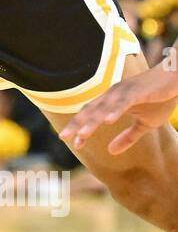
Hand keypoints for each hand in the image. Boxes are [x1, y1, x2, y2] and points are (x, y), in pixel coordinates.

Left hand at [60, 57, 177, 153]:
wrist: (176, 79)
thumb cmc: (160, 99)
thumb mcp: (144, 125)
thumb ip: (128, 138)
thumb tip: (110, 152)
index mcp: (112, 102)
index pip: (92, 116)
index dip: (81, 129)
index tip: (74, 144)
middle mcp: (113, 95)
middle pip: (91, 110)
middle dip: (77, 124)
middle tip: (63, 137)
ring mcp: (124, 91)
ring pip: (104, 108)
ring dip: (92, 121)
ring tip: (82, 134)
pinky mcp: (137, 90)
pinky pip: (124, 102)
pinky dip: (115, 110)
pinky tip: (108, 121)